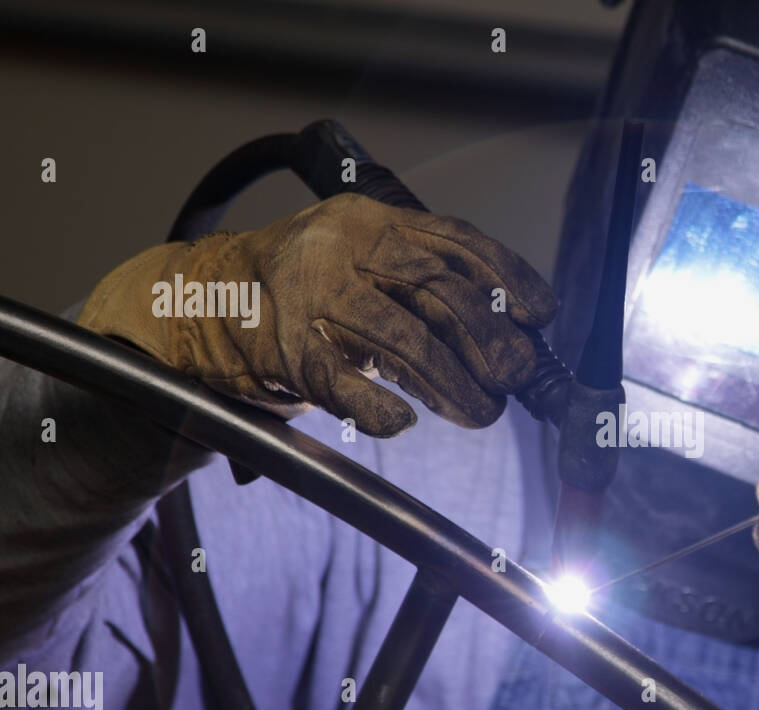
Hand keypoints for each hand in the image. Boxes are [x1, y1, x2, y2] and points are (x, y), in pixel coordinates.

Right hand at [78, 193, 557, 436]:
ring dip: (449, 381)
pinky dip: (375, 406)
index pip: (454, 240)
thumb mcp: (365, 267)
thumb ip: (424, 289)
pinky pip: (338, 383)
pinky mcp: (280, 349)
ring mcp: (306, 296)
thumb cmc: (304, 289)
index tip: (541, 314)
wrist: (197, 299)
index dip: (506, 277)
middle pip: (433, 290)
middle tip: (516, 377)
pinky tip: (403, 422)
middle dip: (487, 339)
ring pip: (396, 337)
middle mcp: (340, 247)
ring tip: (482, 410)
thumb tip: (508, 334)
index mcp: (371, 219)